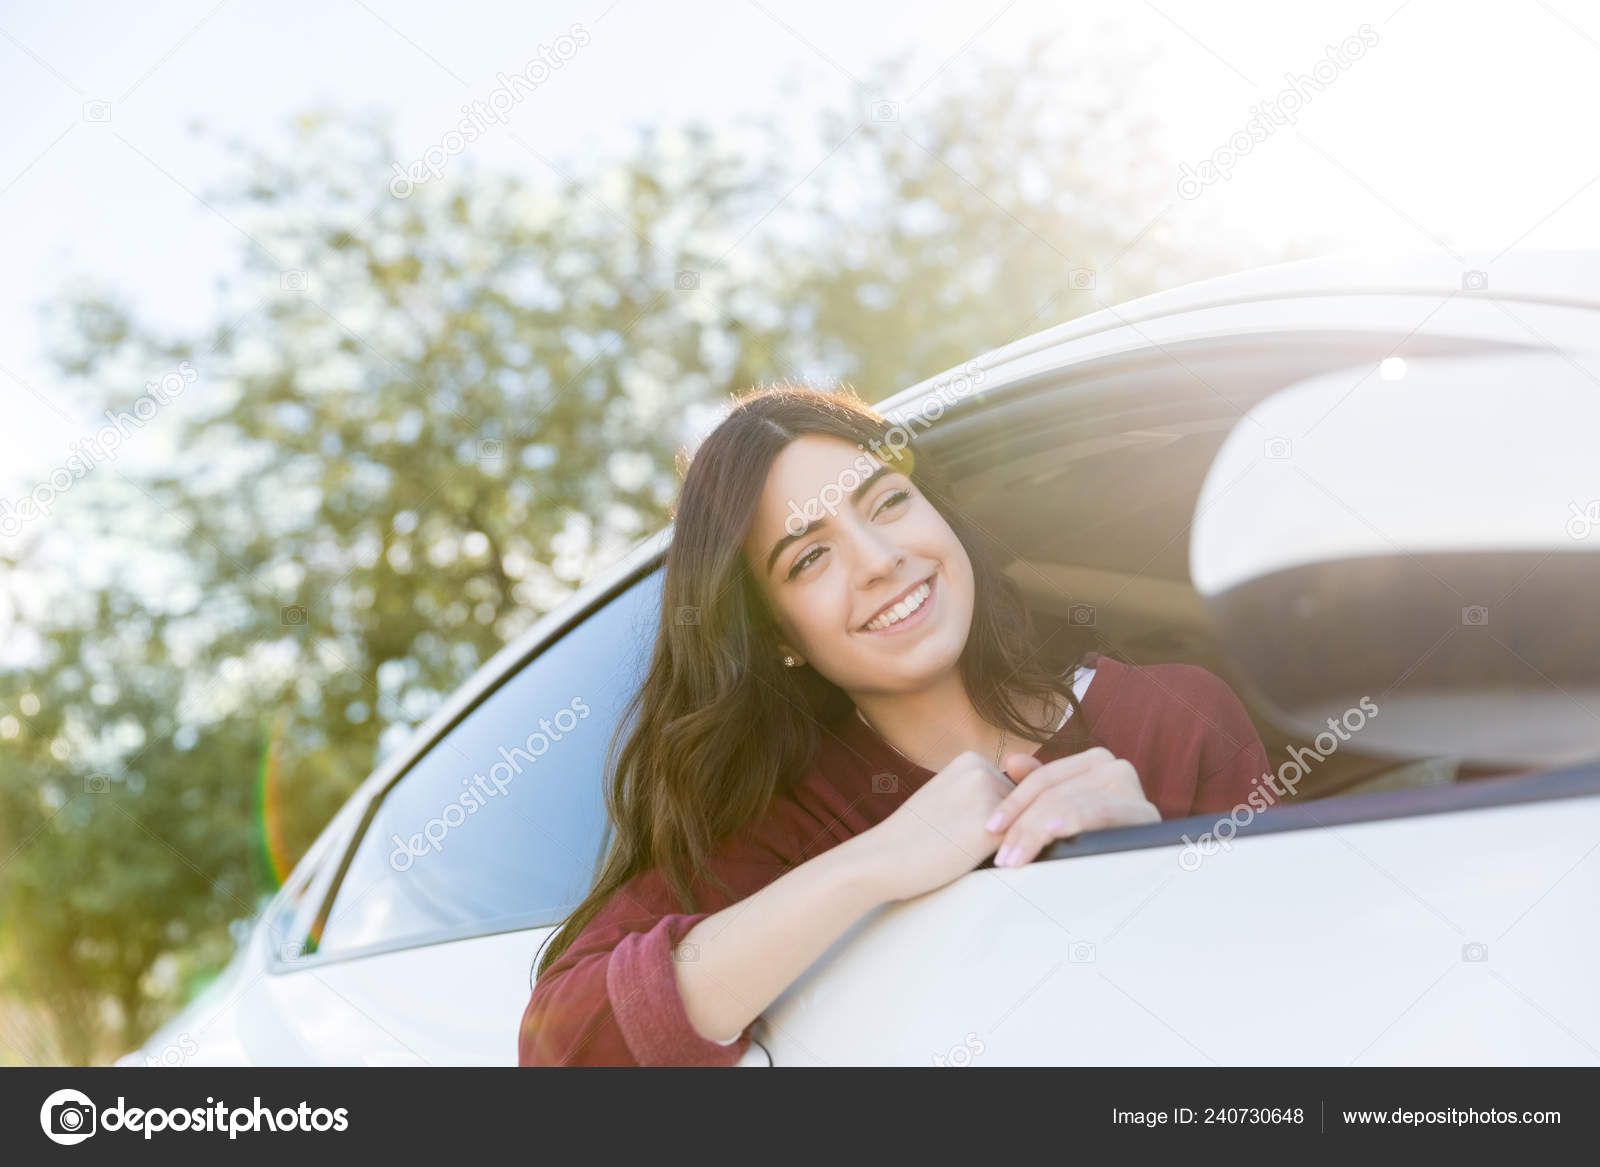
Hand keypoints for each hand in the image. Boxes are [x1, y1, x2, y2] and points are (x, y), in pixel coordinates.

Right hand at [865, 750, 1016, 901]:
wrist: (881, 856)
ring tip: (960, 846)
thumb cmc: (916, 834)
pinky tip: (971, 859)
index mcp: (972, 759)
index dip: (990, 815)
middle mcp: (983, 771)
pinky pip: (1018, 847)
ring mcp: (987, 797)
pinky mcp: (989, 829)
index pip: (1011, 791)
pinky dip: (1005, 857)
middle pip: (1021, 808)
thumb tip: (1027, 805)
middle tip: (954, 836)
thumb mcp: (951, 797)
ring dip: (1002, 843)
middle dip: (1001, 828)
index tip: (955, 821)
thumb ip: (984, 793)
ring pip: (1021, 828)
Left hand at [983, 746, 1159, 867]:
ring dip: (1036, 832)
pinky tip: (1054, 830)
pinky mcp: (1144, 811)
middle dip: (1022, 826)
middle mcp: (1115, 766)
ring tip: (1015, 857)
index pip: (1043, 778)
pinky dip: (1074, 819)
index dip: (1012, 802)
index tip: (989, 828)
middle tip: (1002, 857)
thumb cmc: (1097, 841)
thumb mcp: (1063, 811)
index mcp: (1094, 762)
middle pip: (1054, 794)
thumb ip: (1040, 786)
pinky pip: (1099, 812)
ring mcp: (1131, 786)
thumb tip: (1011, 760)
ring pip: (1069, 805)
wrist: (1143, 876)